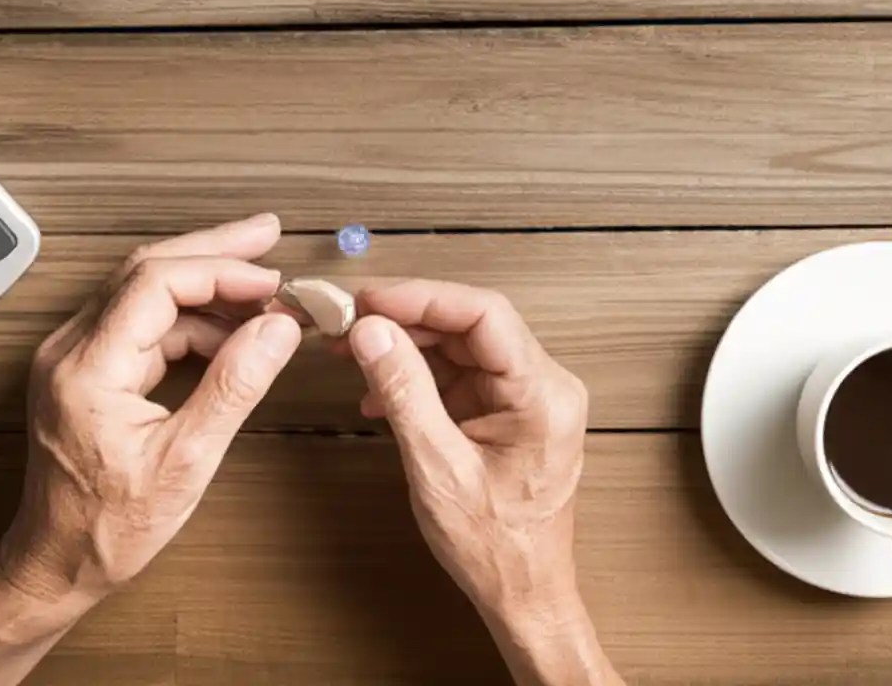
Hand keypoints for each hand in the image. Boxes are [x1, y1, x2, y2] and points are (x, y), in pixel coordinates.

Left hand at [0, 213, 302, 599]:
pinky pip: (141, 323)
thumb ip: (234, 386)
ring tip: (263, 298)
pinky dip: (189, 320)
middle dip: (213, 251)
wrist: (56, 561)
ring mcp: (73, 356)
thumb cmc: (110, 526)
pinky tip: (230, 332)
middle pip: (146, 270)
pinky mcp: (84, 369)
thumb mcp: (187, 461)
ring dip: (205, 287)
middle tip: (268, 236)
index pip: (155, 283)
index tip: (270, 282)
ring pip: (143, 292)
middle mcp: (70, 350)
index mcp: (87, 368)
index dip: (219, 271)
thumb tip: (279, 330)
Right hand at [345, 280, 620, 685]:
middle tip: (346, 318)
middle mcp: (544, 386)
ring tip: (349, 348)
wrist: (522, 594)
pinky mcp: (507, 412)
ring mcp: (527, 398)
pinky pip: (459, 376)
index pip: (484, 314)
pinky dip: (417, 378)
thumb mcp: (438, 468)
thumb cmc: (495, 548)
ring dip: (405, 345)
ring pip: (460, 347)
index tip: (368, 298)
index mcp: (543, 395)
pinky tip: (377, 392)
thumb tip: (371, 332)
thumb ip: (405, 392)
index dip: (422, 297)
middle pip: (470, 324)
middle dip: (405, 318)